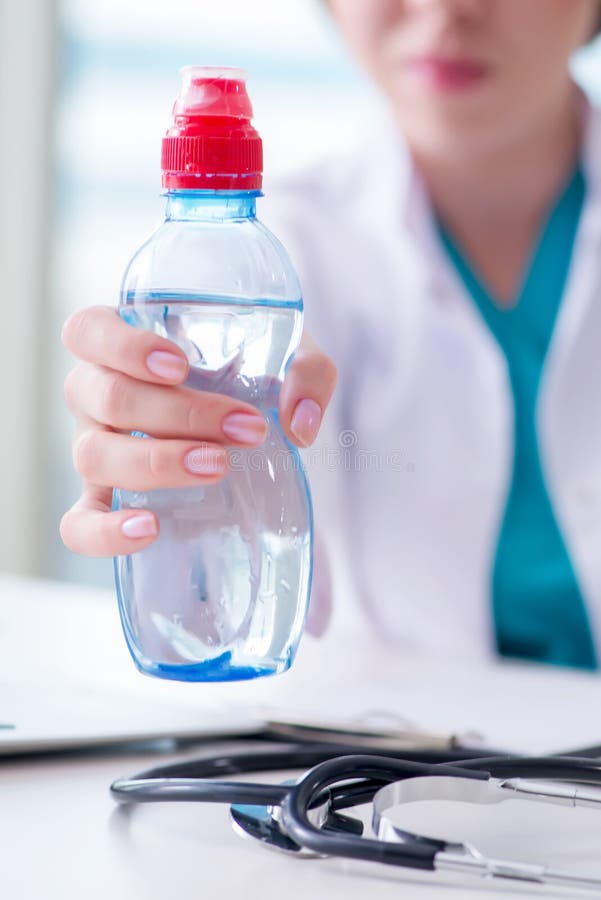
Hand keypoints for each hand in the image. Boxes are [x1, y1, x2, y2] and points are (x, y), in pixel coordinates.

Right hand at [60, 305, 336, 557]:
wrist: (244, 432)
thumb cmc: (249, 378)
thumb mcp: (285, 359)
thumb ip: (305, 373)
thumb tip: (300, 423)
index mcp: (120, 345)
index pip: (89, 331)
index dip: (123, 345)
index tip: (180, 365)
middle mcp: (95, 394)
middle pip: (105, 396)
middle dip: (180, 414)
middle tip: (246, 428)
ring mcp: (93, 449)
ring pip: (94, 455)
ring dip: (158, 462)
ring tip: (218, 467)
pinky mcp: (102, 502)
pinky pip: (78, 524)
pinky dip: (105, 531)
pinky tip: (149, 529)